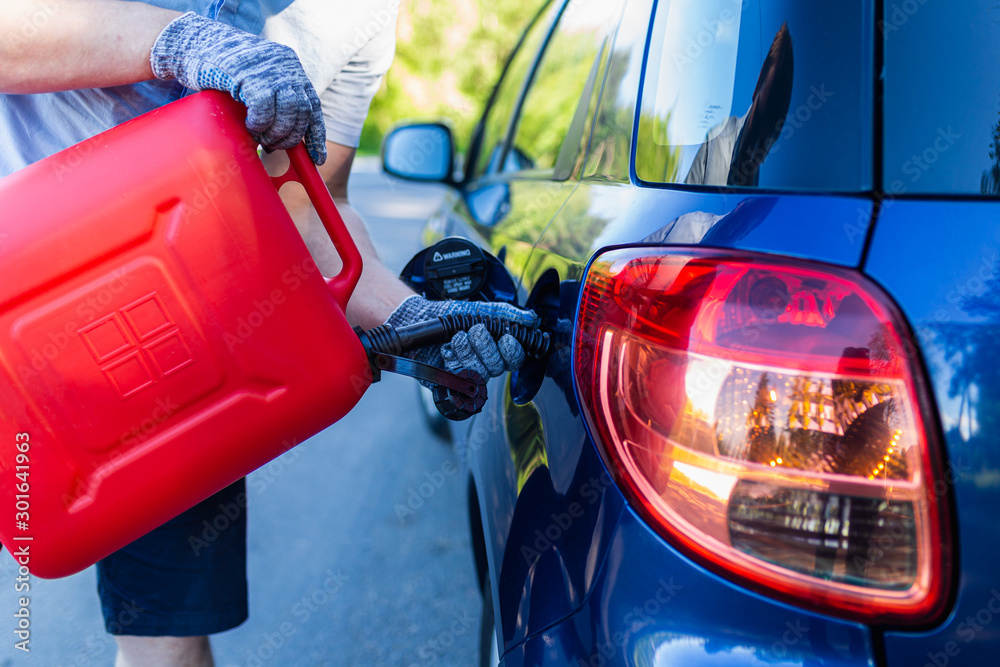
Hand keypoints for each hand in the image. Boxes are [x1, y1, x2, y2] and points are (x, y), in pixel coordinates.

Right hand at [150, 12, 326, 163]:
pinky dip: (259, 124)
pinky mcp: (249, 74)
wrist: (193, 44)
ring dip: (276, 133)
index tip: (318, 159)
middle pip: (303, 111)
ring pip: (287, 111)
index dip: (316, 135)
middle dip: (290, 136)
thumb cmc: (223, 70)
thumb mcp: (256, 82)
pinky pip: (264, 108)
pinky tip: (250, 126)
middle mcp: (285, 66)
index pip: (313, 105)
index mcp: (291, 67)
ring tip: (260, 137)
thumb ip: (274, 101)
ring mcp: (269, 68)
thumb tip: (284, 140)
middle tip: (274, 146)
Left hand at [385, 295, 538, 379]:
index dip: (512, 351)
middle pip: (497, 367)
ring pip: (479, 373)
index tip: (505, 338)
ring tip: (456, 339)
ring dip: (467, 352)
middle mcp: (485, 364)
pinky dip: (453, 361)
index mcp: (496, 349)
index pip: (515, 359)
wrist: (422, 320)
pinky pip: (459, 379)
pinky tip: (447, 352)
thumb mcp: (480, 310)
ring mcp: (468, 374)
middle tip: (473, 332)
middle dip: (485, 347)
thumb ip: (506, 313)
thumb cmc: (452, 315)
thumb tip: (531, 319)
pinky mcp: (451, 381)